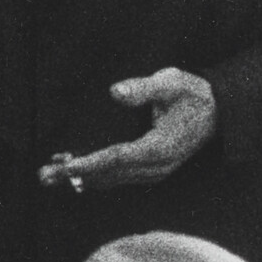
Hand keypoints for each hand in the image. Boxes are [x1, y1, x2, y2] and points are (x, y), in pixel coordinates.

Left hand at [41, 68, 216, 194]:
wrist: (217, 114)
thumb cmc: (192, 94)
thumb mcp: (171, 82)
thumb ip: (144, 88)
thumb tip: (114, 92)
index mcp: (160, 147)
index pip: (119, 157)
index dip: (91, 162)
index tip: (67, 165)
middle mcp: (156, 166)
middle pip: (110, 174)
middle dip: (76, 175)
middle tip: (44, 176)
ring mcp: (154, 172)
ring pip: (112, 179)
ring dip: (81, 178)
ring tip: (50, 175)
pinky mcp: (150, 171)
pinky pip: (118, 177)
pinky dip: (95, 176)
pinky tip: (74, 174)